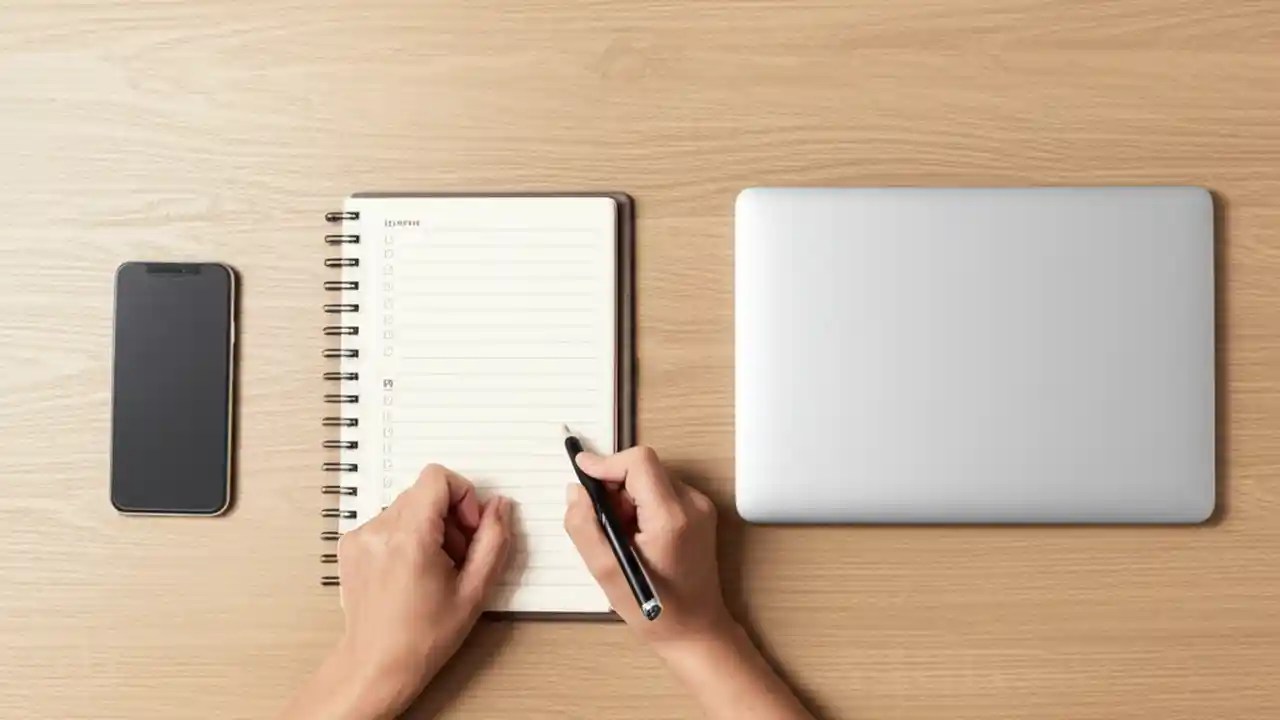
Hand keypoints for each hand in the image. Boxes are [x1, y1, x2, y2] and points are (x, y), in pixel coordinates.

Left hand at [280, 465, 511, 719]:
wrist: (377, 665)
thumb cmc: (424, 637)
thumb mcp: (474, 590)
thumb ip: (494, 540)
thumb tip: (499, 506)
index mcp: (410, 537)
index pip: (438, 477)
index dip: (463, 496)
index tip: (469, 528)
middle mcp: (379, 529)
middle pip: (424, 492)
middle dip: (449, 516)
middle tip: (458, 556)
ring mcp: (360, 536)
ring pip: (408, 506)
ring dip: (429, 527)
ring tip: (435, 568)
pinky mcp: (350, 545)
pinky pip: (388, 522)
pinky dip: (406, 537)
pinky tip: (413, 571)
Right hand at [563, 446, 732, 650]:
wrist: (694, 630)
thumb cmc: (655, 610)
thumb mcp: (606, 572)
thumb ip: (584, 526)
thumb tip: (576, 490)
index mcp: (671, 517)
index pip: (638, 462)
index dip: (606, 464)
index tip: (582, 473)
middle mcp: (692, 505)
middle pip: (643, 468)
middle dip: (615, 487)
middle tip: (605, 523)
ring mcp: (700, 507)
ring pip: (650, 478)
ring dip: (628, 498)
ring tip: (624, 537)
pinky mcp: (699, 512)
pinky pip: (661, 491)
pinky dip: (642, 505)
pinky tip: (638, 538)